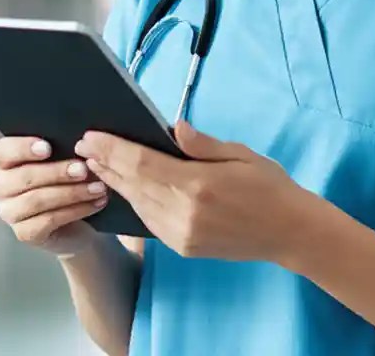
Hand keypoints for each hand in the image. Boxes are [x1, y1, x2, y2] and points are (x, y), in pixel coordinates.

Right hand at [0, 136, 109, 256]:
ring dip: (71, 192)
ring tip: (98, 188)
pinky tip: (95, 203)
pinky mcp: (24, 234)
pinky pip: (49, 220)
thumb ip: (63, 149)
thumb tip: (82, 141)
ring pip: (37, 200)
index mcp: (5, 163)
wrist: (76, 223)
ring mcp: (10, 213)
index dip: (23, 148)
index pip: (3, 151)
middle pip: (23, 177)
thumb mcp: (63, 161)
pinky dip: (76, 210)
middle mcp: (1, 187)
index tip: (47, 147)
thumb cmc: (66, 183)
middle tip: (84, 169)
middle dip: (57, 172)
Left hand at [75, 121, 319, 263]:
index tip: (91, 136)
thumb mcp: (241, 154)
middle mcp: (184, 212)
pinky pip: (149, 220)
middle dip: (106, 163)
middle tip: (84, 146)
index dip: (112, 149)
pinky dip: (134, 201)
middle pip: (133, 184)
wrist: (289, 232)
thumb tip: (172, 128)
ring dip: (115, 182)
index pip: (142, 163)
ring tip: (97, 164)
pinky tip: (125, 187)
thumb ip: (203, 144)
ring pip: (137, 203)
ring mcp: (181, 234)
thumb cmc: (270, 187)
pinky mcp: (183, 246)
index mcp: (198, 184)